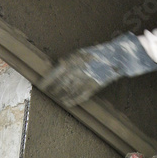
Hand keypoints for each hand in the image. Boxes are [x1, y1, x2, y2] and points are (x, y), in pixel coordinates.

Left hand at [39, 33, 156, 108]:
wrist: (115, 56)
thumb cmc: (95, 54)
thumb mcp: (79, 54)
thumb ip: (67, 62)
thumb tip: (55, 70)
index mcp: (73, 60)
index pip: (54, 73)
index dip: (47, 81)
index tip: (41, 86)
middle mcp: (78, 70)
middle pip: (61, 84)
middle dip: (53, 90)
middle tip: (49, 94)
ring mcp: (86, 78)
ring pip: (69, 91)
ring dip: (61, 96)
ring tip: (57, 99)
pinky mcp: (94, 86)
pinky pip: (80, 96)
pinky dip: (73, 100)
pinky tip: (67, 103)